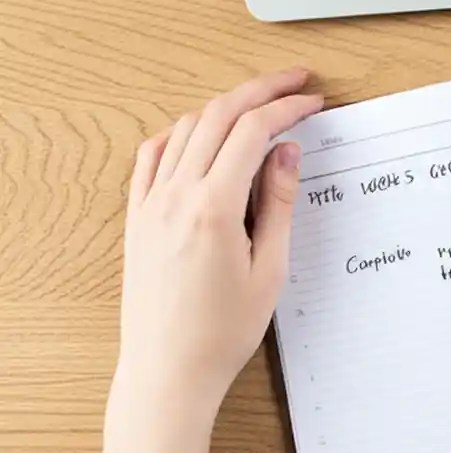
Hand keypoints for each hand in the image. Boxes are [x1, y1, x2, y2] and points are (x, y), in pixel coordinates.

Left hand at [114, 68, 322, 414]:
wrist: (168, 371)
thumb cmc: (221, 332)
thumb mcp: (270, 270)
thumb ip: (277, 204)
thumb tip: (286, 152)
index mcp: (212, 208)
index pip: (252, 132)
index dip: (287, 107)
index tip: (312, 102)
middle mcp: (174, 197)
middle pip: (218, 116)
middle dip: (260, 91)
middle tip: (293, 82)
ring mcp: (150, 205)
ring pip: (185, 129)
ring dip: (224, 109)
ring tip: (257, 108)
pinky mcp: (137, 218)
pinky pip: (151, 156)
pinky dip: (179, 133)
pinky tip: (198, 135)